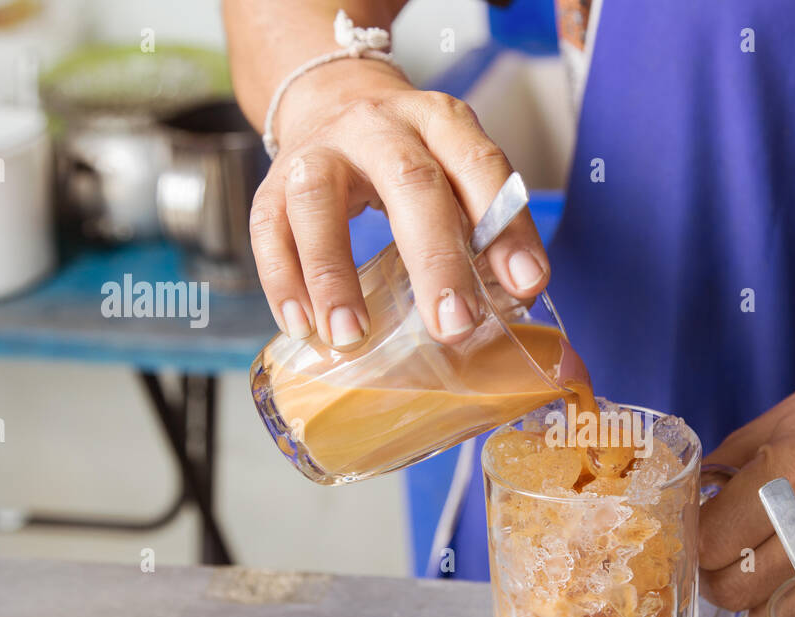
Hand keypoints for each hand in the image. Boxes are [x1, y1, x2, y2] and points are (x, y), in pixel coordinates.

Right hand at [248, 58, 549, 347]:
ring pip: (318, 203)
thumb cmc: (412, 159)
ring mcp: (321, 150)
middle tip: (452, 326)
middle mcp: (381, 126)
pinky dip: (283, 281)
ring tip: (351, 337)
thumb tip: (517, 296)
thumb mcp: (456, 174)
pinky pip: (269, 230)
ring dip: (333, 276)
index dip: (505, 226)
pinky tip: (302, 326)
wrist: (334, 101)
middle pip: (410, 184)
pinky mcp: (273, 181)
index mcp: (441, 122)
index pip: (480, 165)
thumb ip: (485, 226)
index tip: (525, 284)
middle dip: (435, 260)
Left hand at [698, 359, 794, 616]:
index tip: (699, 531)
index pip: (712, 544)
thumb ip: (718, 473)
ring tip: (760, 560)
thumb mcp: (766, 427)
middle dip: (715, 575)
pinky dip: (793, 600)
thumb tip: (683, 514)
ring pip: (768, 616)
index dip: (695, 541)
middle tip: (721, 553)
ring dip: (752, 594)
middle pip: (734, 590)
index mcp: (790, 474)